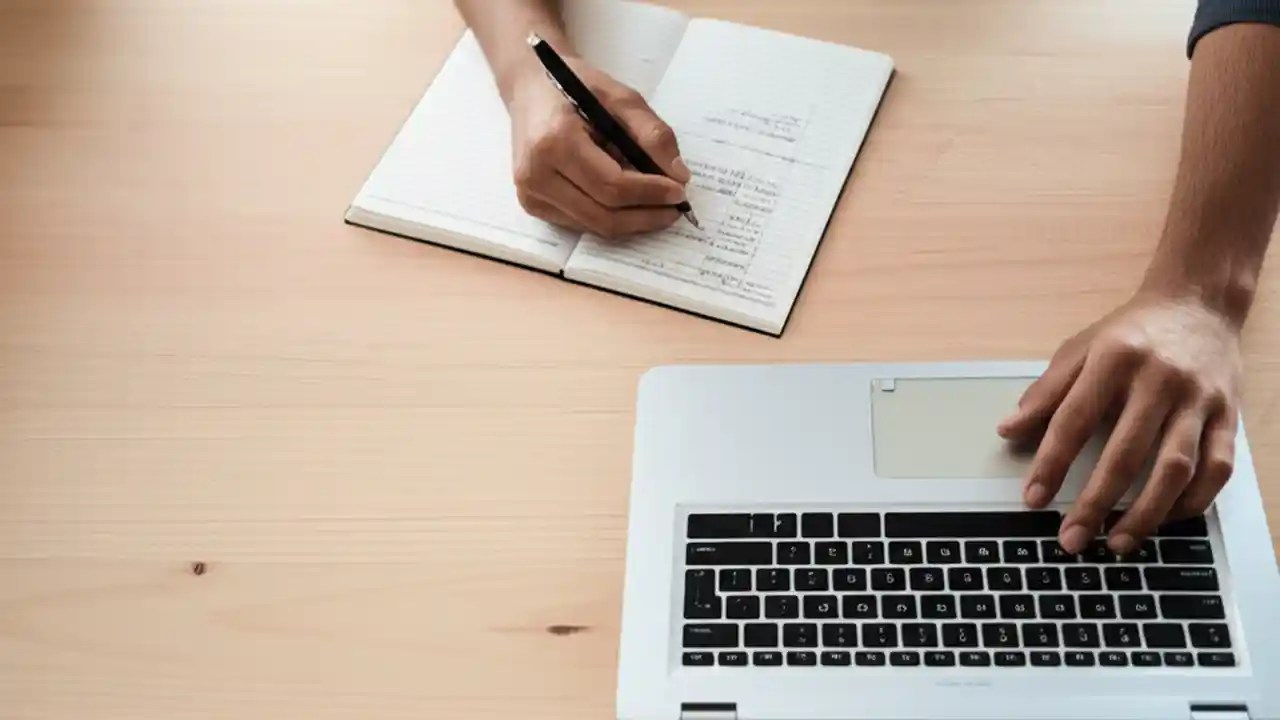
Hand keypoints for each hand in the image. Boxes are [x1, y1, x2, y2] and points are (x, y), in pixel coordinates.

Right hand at [506, 58, 690, 237]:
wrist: (530, 88)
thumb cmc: (574, 86)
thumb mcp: (619, 97)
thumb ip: (652, 134)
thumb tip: (679, 175)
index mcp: (555, 141)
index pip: (612, 185)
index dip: (650, 193)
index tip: (679, 191)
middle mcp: (535, 174)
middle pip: (603, 214)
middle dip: (645, 215)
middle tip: (674, 208)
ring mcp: (530, 193)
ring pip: (593, 225)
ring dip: (631, 221)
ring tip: (657, 206)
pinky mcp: (531, 205)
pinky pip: (581, 223)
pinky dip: (610, 217)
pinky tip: (628, 203)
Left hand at [998, 292, 1241, 554]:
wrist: (1199, 304)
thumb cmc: (1132, 332)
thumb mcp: (1080, 349)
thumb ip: (1045, 392)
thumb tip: (1008, 430)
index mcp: (1114, 359)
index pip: (1075, 420)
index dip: (1051, 463)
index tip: (1033, 499)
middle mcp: (1160, 380)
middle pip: (1126, 453)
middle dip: (1097, 503)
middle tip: (1072, 539)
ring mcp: (1199, 400)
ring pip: (1176, 468)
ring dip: (1146, 513)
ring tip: (1117, 543)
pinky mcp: (1229, 415)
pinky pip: (1216, 468)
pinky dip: (1191, 501)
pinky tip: (1164, 519)